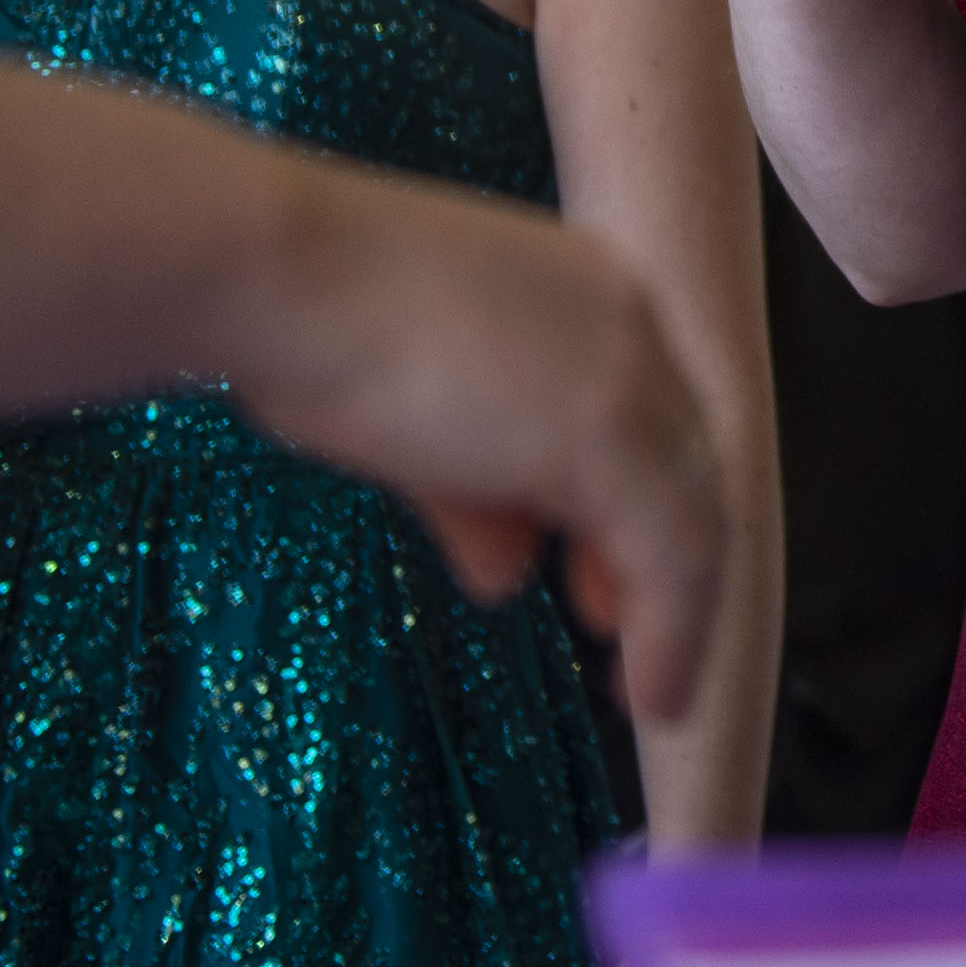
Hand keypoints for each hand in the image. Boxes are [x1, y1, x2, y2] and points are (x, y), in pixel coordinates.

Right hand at [224, 164, 729, 724]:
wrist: (276, 275)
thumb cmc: (308, 324)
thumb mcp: (409, 417)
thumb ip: (474, 488)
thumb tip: (508, 572)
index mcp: (583, 286)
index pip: (637, 409)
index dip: (631, 500)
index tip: (603, 575)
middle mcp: (626, 315)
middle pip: (677, 456)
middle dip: (657, 556)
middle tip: (621, 628)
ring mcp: (627, 369)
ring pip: (690, 511)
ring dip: (678, 613)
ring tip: (655, 688)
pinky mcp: (608, 429)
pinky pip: (672, 551)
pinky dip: (673, 630)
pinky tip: (651, 691)